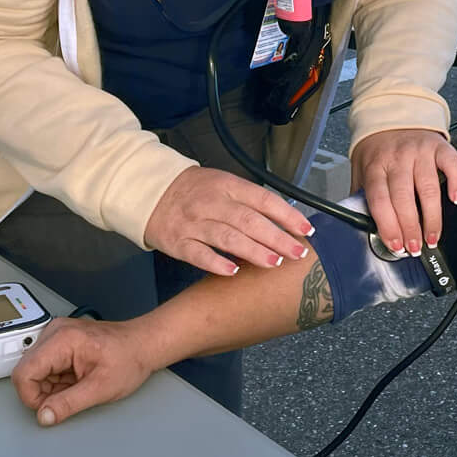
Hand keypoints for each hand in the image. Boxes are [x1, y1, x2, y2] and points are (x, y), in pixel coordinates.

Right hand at [12, 318, 157, 426]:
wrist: (144, 344)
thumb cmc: (129, 358)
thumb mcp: (100, 388)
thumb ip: (68, 404)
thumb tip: (44, 416)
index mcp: (62, 339)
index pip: (24, 373)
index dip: (31, 397)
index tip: (48, 408)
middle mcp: (55, 332)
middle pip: (27, 371)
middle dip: (43, 392)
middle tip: (70, 395)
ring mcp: (56, 335)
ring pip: (34, 371)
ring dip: (51, 386)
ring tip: (77, 384)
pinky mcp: (59, 341)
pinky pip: (45, 366)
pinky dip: (57, 379)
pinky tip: (76, 378)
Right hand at [143, 164, 313, 276]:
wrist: (150, 191)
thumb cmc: (194, 191)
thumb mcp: (223, 185)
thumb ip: (250, 201)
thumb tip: (286, 222)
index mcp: (227, 186)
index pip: (263, 200)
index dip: (287, 216)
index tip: (306, 231)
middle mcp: (212, 203)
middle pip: (249, 220)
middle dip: (276, 238)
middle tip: (297, 253)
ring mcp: (194, 222)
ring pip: (227, 237)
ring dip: (253, 251)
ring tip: (274, 262)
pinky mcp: (178, 241)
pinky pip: (198, 253)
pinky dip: (216, 263)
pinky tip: (233, 271)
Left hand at [351, 128, 456, 255]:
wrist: (392, 115)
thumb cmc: (377, 149)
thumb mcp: (360, 169)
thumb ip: (359, 195)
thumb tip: (357, 226)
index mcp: (375, 166)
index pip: (379, 201)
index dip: (388, 225)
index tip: (395, 244)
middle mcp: (397, 158)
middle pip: (403, 198)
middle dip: (410, 228)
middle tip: (414, 248)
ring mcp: (419, 151)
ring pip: (428, 188)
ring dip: (432, 217)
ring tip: (432, 237)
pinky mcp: (439, 145)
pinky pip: (451, 165)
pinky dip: (456, 182)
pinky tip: (455, 199)